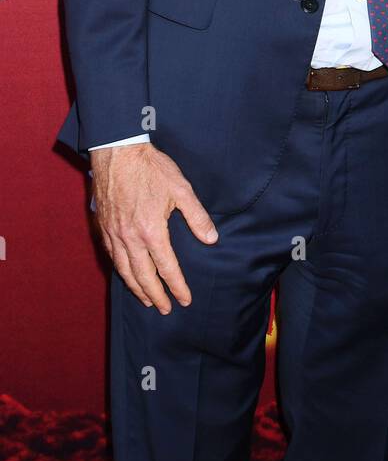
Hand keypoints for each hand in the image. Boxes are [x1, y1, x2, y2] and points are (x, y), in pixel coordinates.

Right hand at [90, 144, 217, 312]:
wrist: (117, 151)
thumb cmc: (151, 168)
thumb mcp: (181, 189)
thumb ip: (197, 216)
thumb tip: (211, 239)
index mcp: (151, 231)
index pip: (167, 268)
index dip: (177, 286)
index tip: (185, 300)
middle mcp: (130, 238)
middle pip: (143, 276)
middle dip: (156, 295)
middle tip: (165, 309)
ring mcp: (114, 234)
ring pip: (124, 270)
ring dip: (136, 288)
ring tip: (147, 299)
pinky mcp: (103, 227)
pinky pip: (112, 256)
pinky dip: (120, 270)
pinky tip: (126, 274)